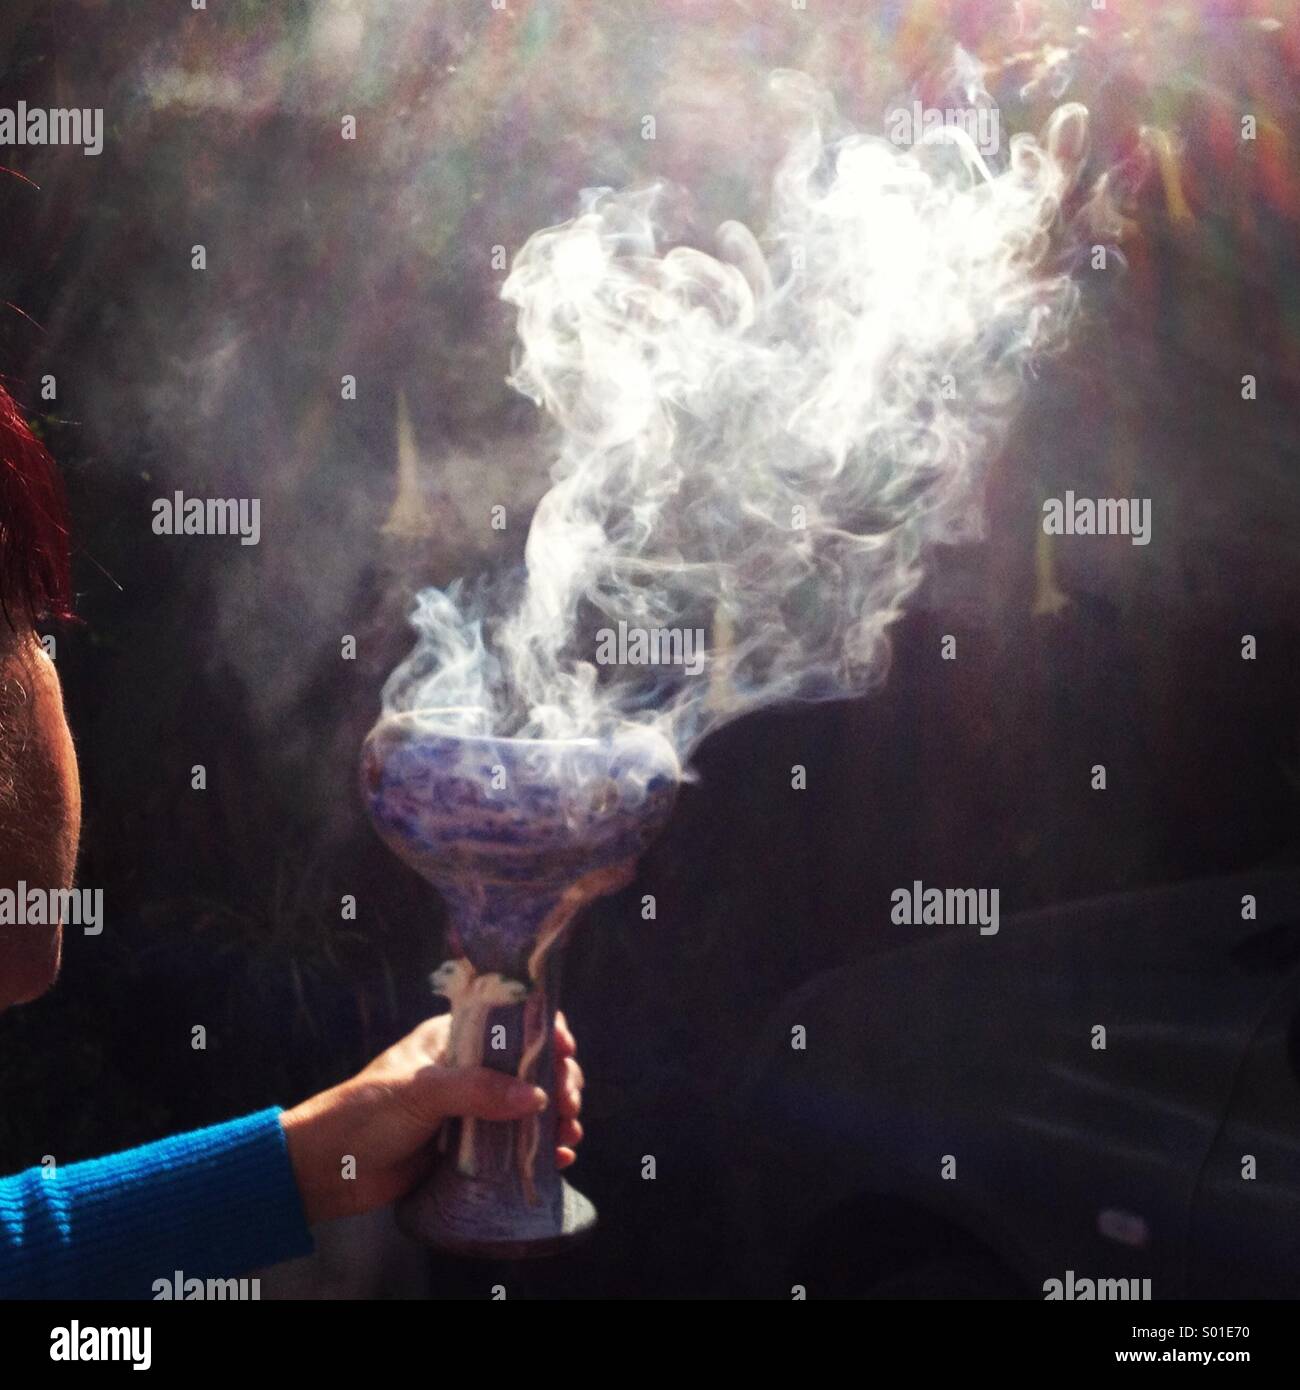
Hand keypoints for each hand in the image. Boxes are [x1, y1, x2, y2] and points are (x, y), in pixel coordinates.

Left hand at [280, 1011, 584, 1224]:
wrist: (326, 1170)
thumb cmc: (365, 1113)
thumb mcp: (421, 1092)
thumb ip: (477, 1090)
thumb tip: (536, 1098)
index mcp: (453, 1038)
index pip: (511, 1021)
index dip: (545, 1031)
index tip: (566, 1051)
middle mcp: (468, 1069)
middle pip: (529, 1066)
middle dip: (558, 1081)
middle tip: (569, 1104)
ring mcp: (470, 1110)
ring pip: (528, 1106)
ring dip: (555, 1117)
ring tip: (568, 1134)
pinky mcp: (469, 1148)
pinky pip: (515, 1144)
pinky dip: (541, 1148)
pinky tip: (559, 1158)